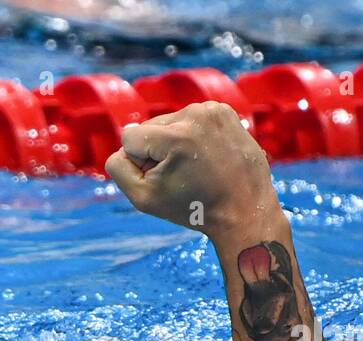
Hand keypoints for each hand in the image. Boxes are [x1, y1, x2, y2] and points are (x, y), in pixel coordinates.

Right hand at [104, 102, 279, 239]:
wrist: (244, 209)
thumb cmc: (193, 208)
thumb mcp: (143, 198)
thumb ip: (119, 168)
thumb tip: (123, 148)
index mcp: (175, 136)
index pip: (129, 139)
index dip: (140, 164)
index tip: (163, 179)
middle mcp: (195, 114)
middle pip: (150, 128)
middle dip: (157, 151)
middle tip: (182, 176)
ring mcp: (212, 109)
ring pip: (169, 123)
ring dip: (174, 144)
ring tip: (196, 168)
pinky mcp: (223, 111)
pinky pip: (190, 120)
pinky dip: (192, 138)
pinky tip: (206, 157)